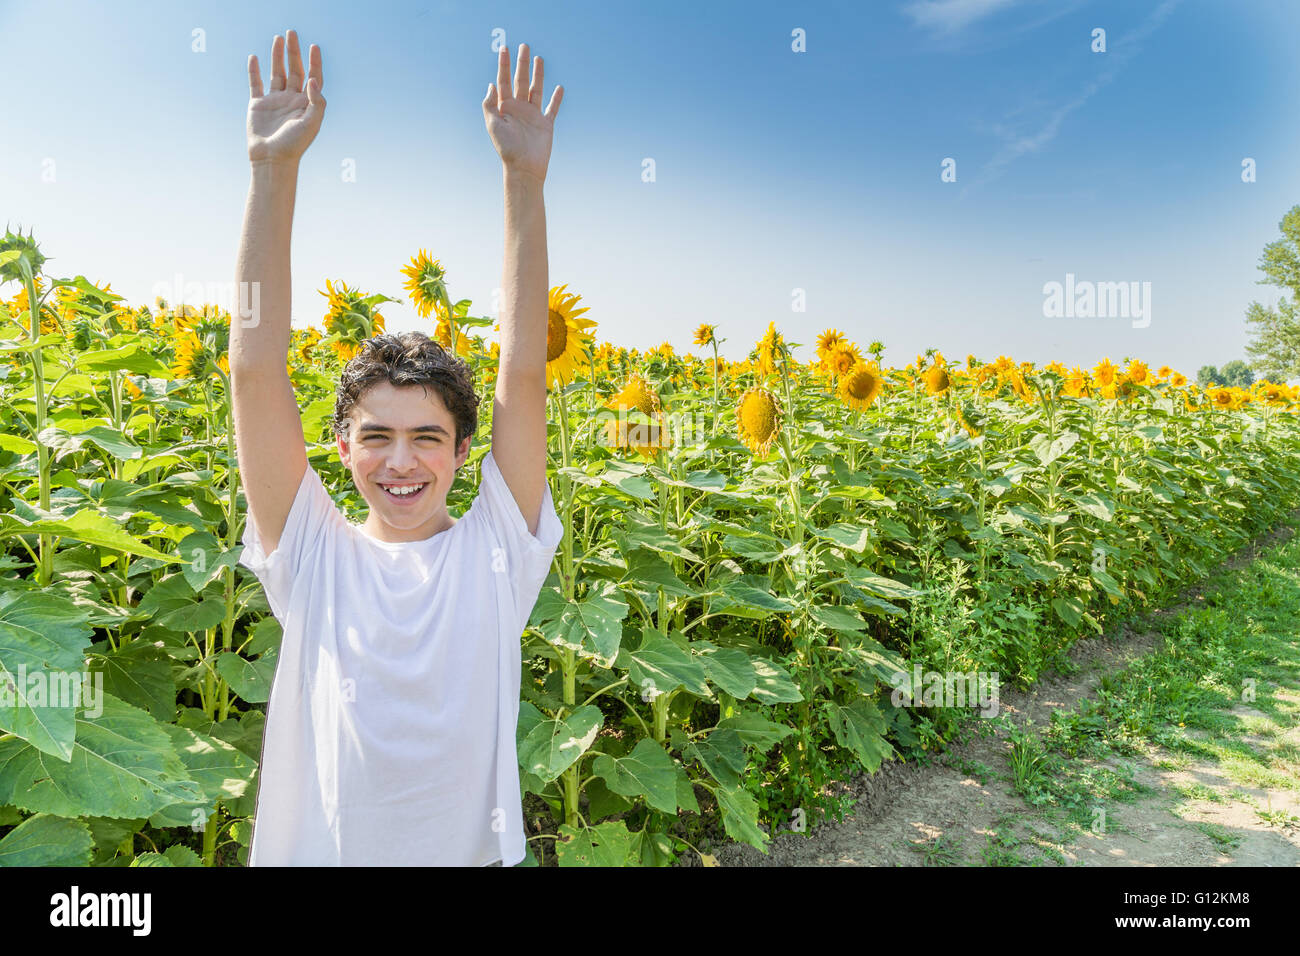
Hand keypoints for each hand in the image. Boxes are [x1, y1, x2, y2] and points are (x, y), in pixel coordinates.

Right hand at [246, 30, 325, 164]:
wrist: (272, 159)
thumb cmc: (294, 145)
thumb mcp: (312, 124)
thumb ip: (317, 102)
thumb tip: (313, 79)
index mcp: (307, 104)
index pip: (313, 78)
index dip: (314, 62)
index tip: (314, 47)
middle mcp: (292, 100)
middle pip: (294, 70)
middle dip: (294, 52)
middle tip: (292, 33)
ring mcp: (275, 101)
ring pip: (276, 73)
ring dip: (277, 56)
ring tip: (278, 39)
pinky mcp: (258, 105)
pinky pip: (255, 84)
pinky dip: (254, 71)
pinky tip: (254, 57)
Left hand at [483, 43, 563, 181]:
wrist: (524, 167)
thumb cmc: (507, 148)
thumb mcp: (493, 124)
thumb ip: (490, 104)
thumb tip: (490, 85)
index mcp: (504, 107)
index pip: (504, 81)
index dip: (504, 65)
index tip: (505, 49)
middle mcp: (518, 108)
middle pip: (520, 80)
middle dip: (521, 63)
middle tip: (524, 46)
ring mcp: (533, 115)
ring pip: (536, 89)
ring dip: (537, 74)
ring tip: (539, 58)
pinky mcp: (545, 124)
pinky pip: (552, 108)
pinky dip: (556, 98)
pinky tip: (559, 87)